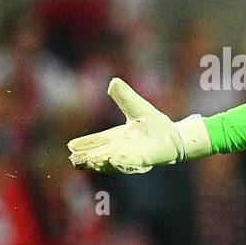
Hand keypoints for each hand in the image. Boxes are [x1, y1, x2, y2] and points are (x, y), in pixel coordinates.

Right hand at [68, 78, 204, 173]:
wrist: (174, 136)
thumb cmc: (153, 123)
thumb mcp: (136, 107)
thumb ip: (124, 96)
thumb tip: (113, 82)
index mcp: (116, 137)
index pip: (97, 141)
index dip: (84, 144)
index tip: (71, 147)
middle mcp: (121, 150)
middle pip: (100, 155)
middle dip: (88, 158)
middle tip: (75, 160)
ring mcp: (133, 157)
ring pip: (114, 162)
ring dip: (102, 162)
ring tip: (92, 161)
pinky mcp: (146, 160)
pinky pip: (133, 162)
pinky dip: (123, 162)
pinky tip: (114, 160)